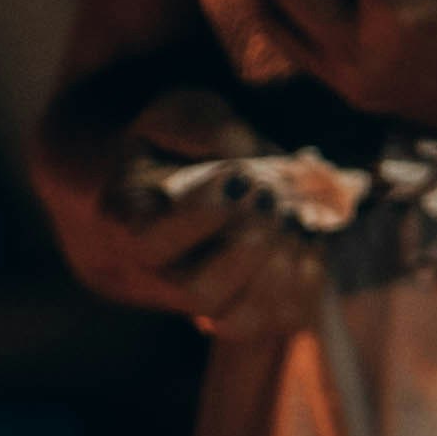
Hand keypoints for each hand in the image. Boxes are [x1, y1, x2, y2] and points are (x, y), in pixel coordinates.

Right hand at [64, 88, 329, 339]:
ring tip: (297, 219)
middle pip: (198, 293)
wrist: (176, 190)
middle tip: (274, 199)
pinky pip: (279, 321)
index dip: (198, 218)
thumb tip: (244, 150)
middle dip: (245, 251)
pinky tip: (311, 236)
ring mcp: (203, 302)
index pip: (150, 240)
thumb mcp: (172, 114)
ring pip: (239, 320)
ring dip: (278, 272)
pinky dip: (305, 283)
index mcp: (125, 222)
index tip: (241, 176)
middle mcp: (158, 275)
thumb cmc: (171, 146)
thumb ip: (200, 127)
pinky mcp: (247, 313)